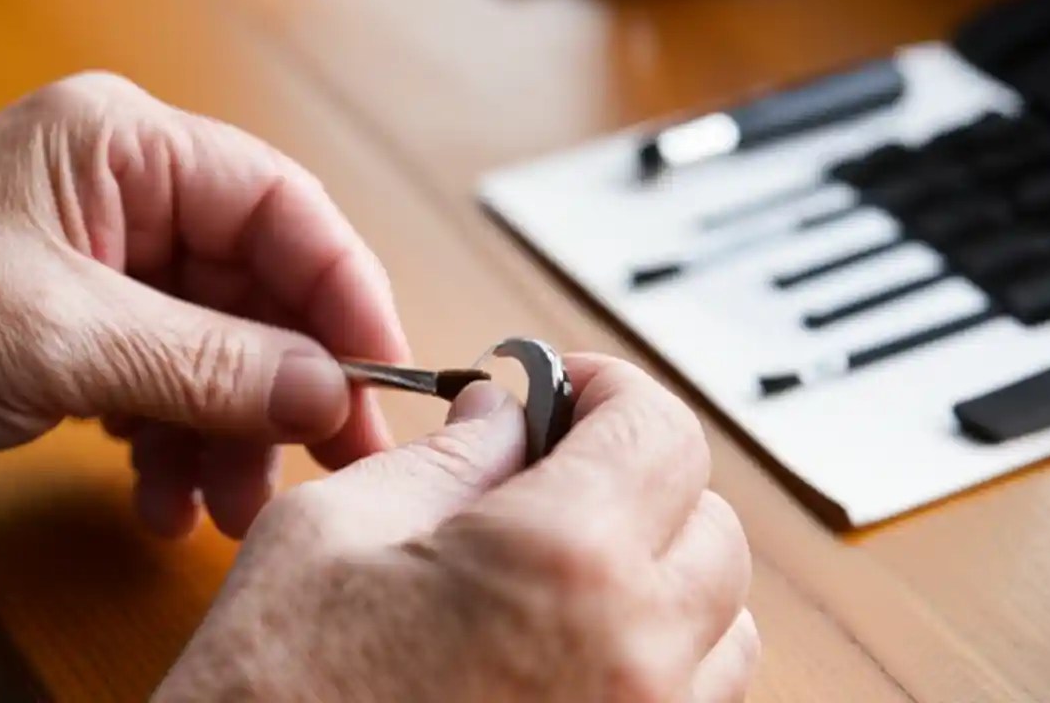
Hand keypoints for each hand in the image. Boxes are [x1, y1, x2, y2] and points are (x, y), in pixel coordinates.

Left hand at [0, 72, 408, 537]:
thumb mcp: (56, 338)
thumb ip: (204, 364)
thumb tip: (322, 390)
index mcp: (126, 150)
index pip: (281, 207)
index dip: (343, 290)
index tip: (380, 373)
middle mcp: (130, 201)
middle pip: (262, 290)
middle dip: (289, 385)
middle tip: (331, 461)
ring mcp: (111, 272)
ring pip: (223, 351)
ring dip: (233, 435)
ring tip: (228, 508)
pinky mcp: (88, 335)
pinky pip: (172, 389)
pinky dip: (179, 449)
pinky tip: (167, 502)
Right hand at [156, 355, 757, 702]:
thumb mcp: (327, 537)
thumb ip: (443, 460)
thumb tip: (503, 417)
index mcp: (560, 563)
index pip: (661, 430)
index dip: (610, 389)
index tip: (565, 391)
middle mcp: (634, 659)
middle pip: (712, 524)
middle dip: (637, 477)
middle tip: (553, 473)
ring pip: (722, 624)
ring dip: (658, 574)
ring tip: (559, 570)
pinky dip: (655, 657)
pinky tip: (563, 648)